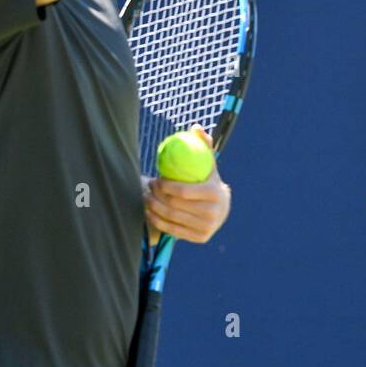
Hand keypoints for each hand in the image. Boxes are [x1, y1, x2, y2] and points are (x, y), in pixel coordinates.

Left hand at [144, 124, 231, 244]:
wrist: (219, 208)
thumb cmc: (207, 181)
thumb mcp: (207, 165)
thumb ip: (203, 145)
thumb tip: (195, 128)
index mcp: (215, 193)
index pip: (184, 192)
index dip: (166, 186)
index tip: (157, 179)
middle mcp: (214, 213)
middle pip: (175, 205)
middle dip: (157, 196)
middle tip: (149, 187)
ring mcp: (208, 227)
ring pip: (171, 218)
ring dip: (154, 207)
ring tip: (146, 197)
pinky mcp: (200, 238)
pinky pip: (172, 230)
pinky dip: (157, 220)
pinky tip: (150, 211)